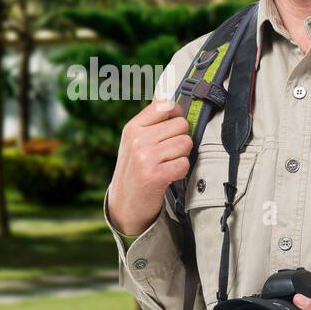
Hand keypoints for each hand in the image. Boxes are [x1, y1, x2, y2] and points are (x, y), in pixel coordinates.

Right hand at [107, 97, 191, 234]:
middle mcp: (138, 140)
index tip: (174, 125)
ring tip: (167, 163)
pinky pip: (184, 163)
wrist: (124, 204)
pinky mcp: (155, 175)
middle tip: (168, 152)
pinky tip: (169, 175)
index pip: (164, 105)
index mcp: (132, 128)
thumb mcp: (134, 142)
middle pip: (181, 124)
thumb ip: (152, 124)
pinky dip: (181, 171)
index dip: (176, 114)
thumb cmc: (134, 170)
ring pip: (185, 143)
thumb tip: (176, 106)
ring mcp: (146, 157)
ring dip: (182, 155)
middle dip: (180, 138)